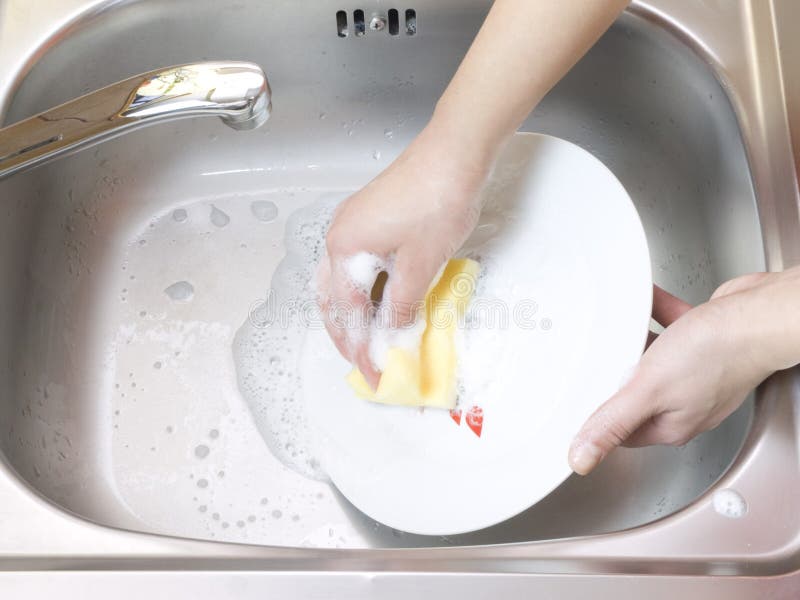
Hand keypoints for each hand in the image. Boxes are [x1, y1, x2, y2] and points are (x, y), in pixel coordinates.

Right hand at [317, 124, 490, 386]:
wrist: (455, 151)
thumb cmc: (438, 203)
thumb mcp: (421, 265)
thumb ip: (402, 307)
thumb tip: (391, 338)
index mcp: (344, 249)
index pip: (347, 314)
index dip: (361, 350)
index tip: (374, 377)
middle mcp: (338, 236)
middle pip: (332, 299)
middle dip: (346, 336)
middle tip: (363, 364)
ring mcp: (351, 223)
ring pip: (339, 282)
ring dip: (350, 314)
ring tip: (365, 340)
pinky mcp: (368, 216)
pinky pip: (354, 264)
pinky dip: (362, 291)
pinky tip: (377, 301)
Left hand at [569, 268, 799, 474]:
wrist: (761, 314)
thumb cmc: (717, 354)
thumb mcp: (648, 390)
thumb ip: (613, 423)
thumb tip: (582, 458)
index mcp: (672, 424)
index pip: (623, 430)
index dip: (599, 416)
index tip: (578, 402)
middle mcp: (686, 402)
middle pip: (635, 393)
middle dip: (615, 374)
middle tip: (594, 360)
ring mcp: (697, 371)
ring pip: (653, 359)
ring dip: (635, 342)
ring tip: (616, 328)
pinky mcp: (705, 342)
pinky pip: (670, 329)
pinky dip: (655, 316)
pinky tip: (642, 302)